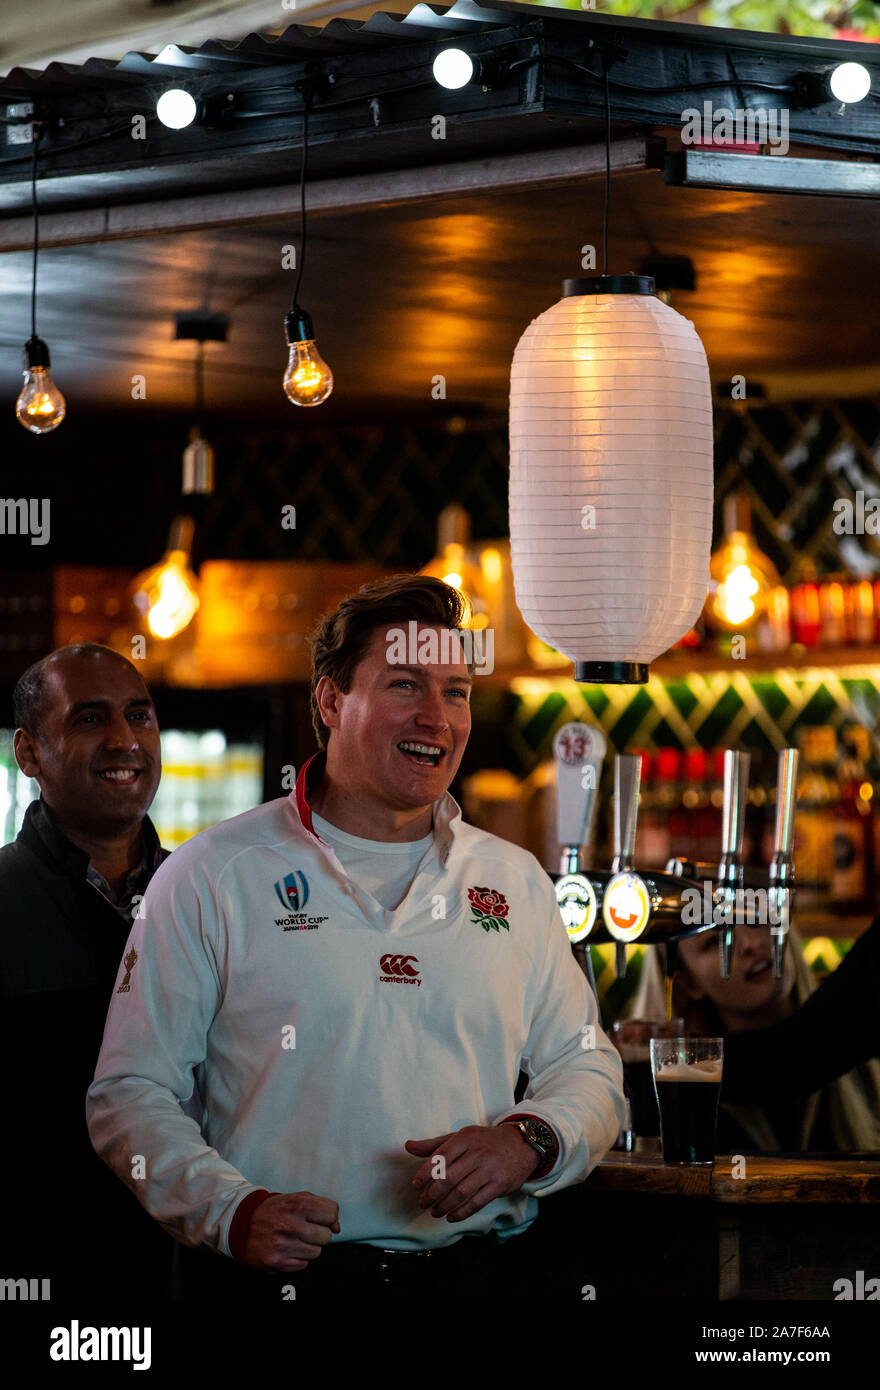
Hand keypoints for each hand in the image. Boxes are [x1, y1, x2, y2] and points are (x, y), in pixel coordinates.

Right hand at [242, 1192, 340, 1271]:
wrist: (243, 1223)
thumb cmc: (276, 1210)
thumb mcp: (298, 1199)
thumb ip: (322, 1207)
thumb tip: (337, 1228)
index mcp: (297, 1204)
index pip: (331, 1214)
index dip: (328, 1218)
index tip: (319, 1218)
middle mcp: (290, 1224)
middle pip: (326, 1236)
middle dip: (318, 1233)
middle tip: (304, 1229)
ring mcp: (283, 1244)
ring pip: (316, 1252)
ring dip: (309, 1247)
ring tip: (295, 1239)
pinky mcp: (277, 1262)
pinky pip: (303, 1265)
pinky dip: (298, 1258)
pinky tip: (288, 1249)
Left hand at [405, 1125, 538, 1222]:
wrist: (521, 1145)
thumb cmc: (484, 1142)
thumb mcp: (461, 1137)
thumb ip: (435, 1144)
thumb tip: (408, 1146)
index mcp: (466, 1138)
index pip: (441, 1157)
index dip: (426, 1173)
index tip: (416, 1185)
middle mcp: (478, 1152)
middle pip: (449, 1177)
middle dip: (432, 1193)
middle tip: (423, 1203)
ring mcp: (490, 1169)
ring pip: (462, 1192)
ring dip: (445, 1205)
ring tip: (435, 1212)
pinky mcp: (500, 1185)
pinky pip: (477, 1202)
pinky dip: (462, 1212)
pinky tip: (451, 1216)